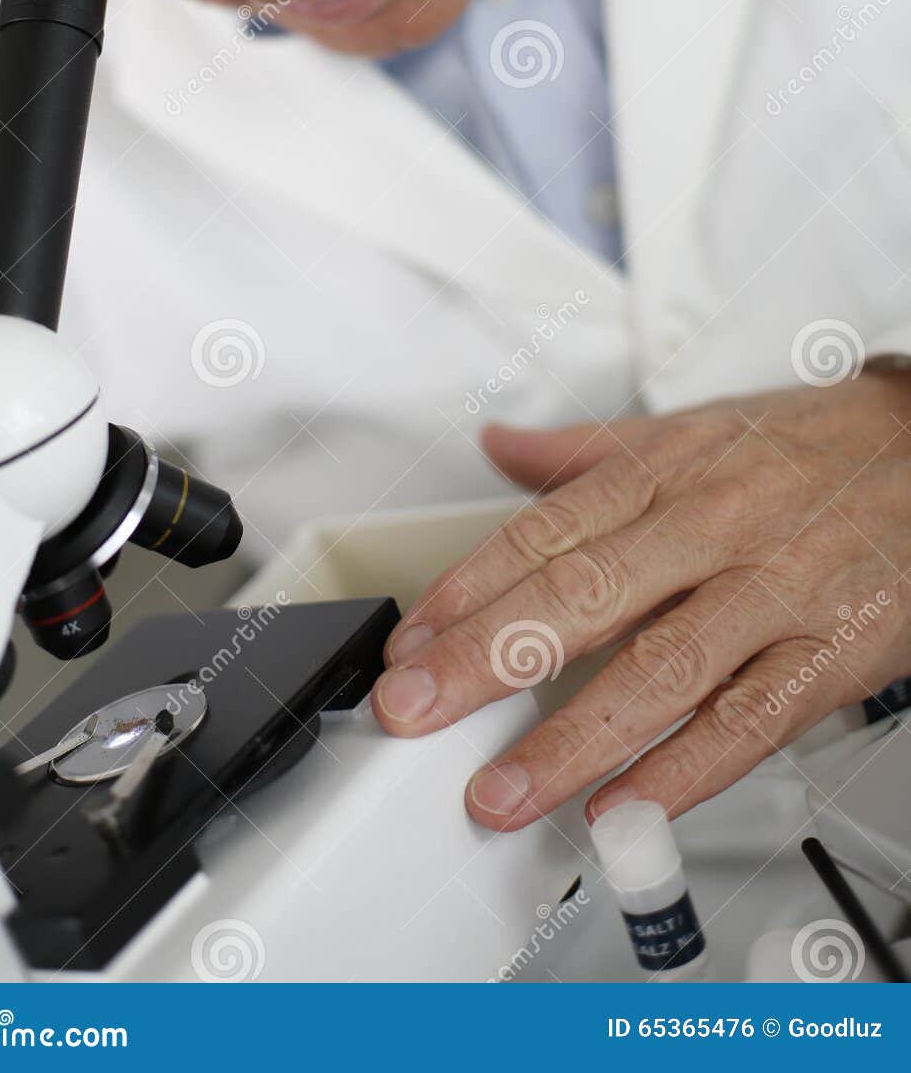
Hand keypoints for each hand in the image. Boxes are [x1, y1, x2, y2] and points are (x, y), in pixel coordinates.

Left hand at [372, 371, 910, 829]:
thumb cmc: (805, 449)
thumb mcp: (690, 431)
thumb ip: (585, 453)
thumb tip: (500, 446)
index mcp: (663, 474)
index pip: (545, 533)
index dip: (468, 590)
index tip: (410, 643)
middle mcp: (708, 528)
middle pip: (584, 597)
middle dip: (487, 659)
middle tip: (416, 709)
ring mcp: (770, 592)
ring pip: (660, 667)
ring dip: (571, 737)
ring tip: (503, 791)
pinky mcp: (830, 652)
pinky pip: (752, 719)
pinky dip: (687, 770)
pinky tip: (628, 809)